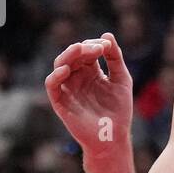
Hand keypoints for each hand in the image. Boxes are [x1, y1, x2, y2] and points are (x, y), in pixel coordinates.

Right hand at [45, 33, 133, 157]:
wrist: (113, 138)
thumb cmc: (118, 111)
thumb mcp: (122, 80)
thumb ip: (115, 58)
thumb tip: (107, 35)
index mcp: (90, 71)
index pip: (86, 51)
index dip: (94, 45)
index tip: (107, 46)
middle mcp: (76, 77)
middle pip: (72, 55)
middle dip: (83, 48)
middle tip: (97, 48)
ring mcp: (67, 88)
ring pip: (59, 65)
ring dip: (68, 55)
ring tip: (80, 50)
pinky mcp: (60, 101)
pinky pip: (52, 85)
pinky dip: (55, 76)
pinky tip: (66, 70)